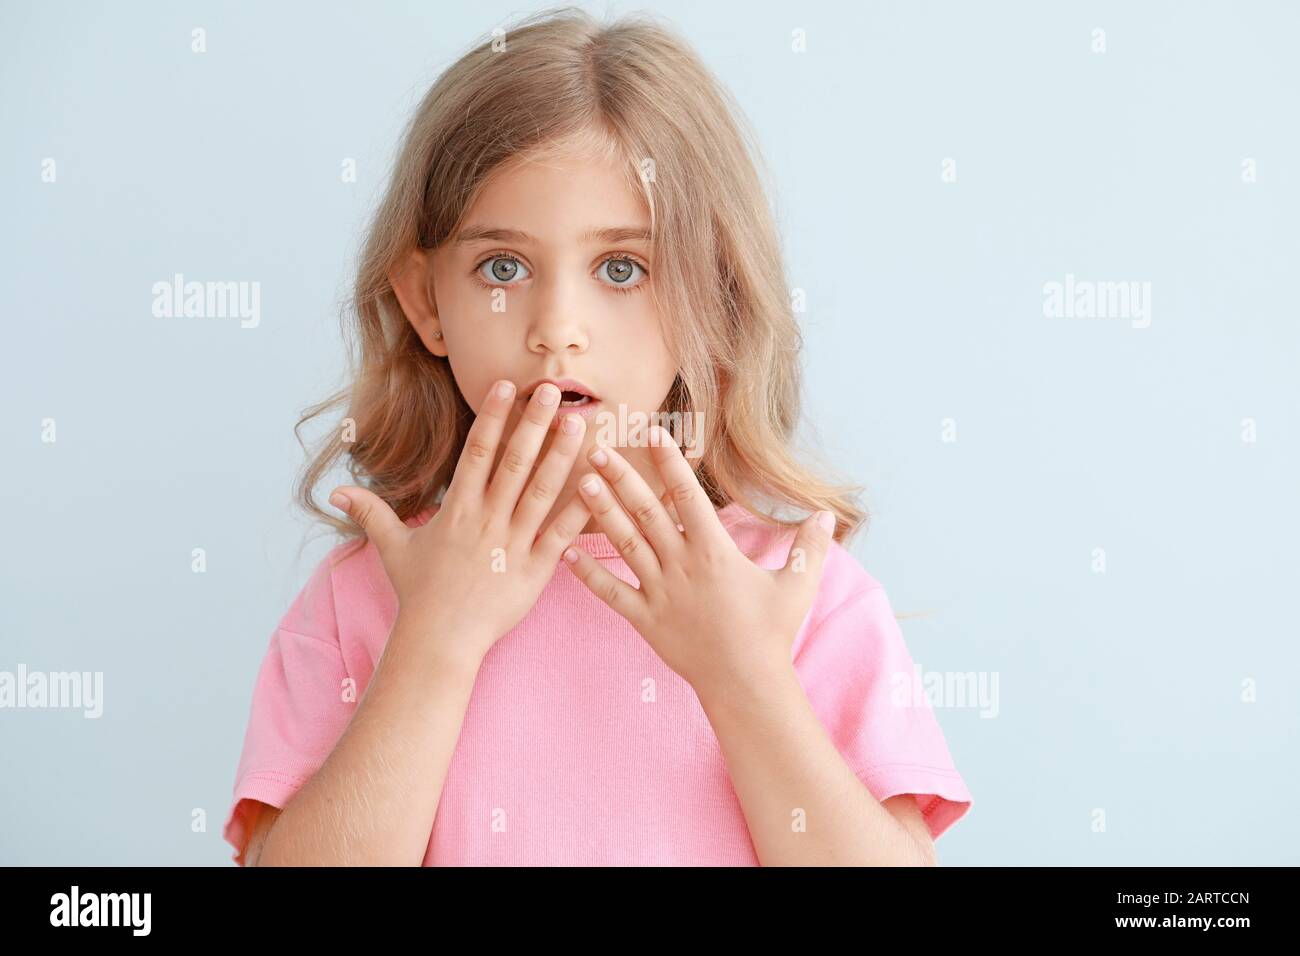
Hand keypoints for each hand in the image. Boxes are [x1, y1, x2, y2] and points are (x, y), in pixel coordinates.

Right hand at [328, 379, 591, 667]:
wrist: (439, 641)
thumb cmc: (419, 594)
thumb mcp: (392, 549)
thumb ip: (371, 513)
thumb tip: (336, 492)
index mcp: (457, 510)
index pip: (477, 452)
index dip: (493, 416)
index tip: (508, 386)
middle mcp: (486, 520)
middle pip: (514, 462)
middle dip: (534, 423)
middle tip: (554, 390)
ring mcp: (512, 544)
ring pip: (541, 491)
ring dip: (561, 456)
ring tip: (579, 423)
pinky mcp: (534, 570)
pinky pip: (561, 534)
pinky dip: (580, 510)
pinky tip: (599, 484)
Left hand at [561, 425, 837, 696]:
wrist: (745, 683)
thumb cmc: (772, 633)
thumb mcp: (798, 586)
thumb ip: (810, 547)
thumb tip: (827, 514)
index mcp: (715, 551)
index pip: (687, 496)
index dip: (669, 463)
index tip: (652, 434)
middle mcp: (682, 565)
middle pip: (647, 513)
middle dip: (622, 478)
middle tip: (599, 448)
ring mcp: (660, 592)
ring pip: (625, 544)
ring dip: (602, 513)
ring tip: (582, 483)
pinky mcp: (645, 619)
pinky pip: (611, 593)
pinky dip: (588, 574)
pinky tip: (565, 553)